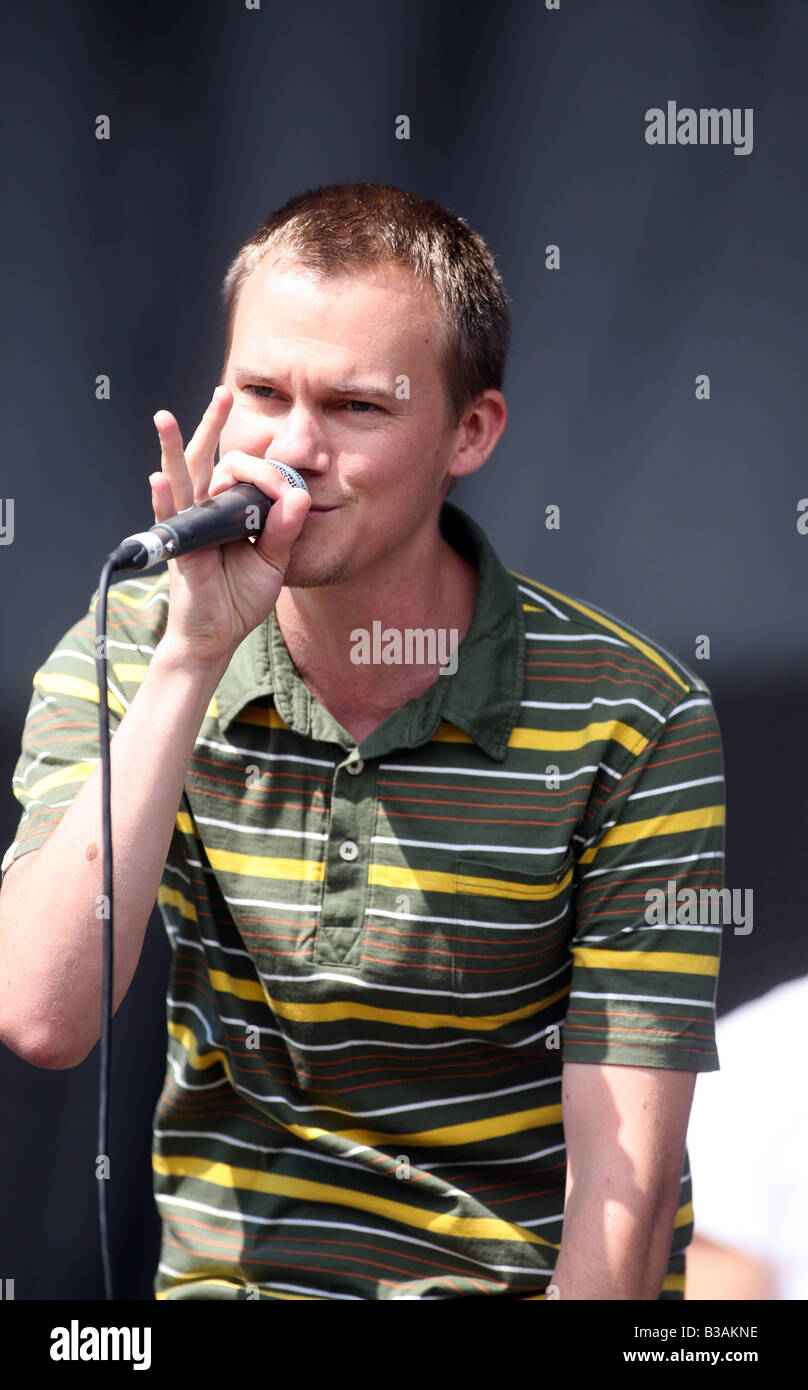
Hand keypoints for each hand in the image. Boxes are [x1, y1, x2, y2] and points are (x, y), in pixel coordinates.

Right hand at [150, 386, 310, 668]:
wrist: (218, 636)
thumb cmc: (240, 598)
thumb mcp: (273, 562)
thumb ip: (285, 530)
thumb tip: (300, 496)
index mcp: (231, 511)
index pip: (246, 475)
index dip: (269, 472)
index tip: (291, 488)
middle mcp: (207, 511)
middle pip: (206, 460)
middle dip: (212, 425)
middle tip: (222, 392)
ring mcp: (190, 527)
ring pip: (181, 479)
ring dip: (173, 447)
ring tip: (166, 417)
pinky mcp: (179, 549)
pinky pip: (169, 519)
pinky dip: (163, 498)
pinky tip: (158, 477)